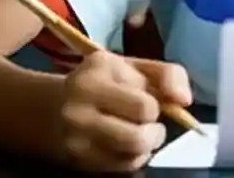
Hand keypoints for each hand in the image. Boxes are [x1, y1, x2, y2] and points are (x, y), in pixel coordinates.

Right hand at [58, 51, 192, 171]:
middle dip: (153, 131)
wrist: (48, 108)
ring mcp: (75, 135)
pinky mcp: (76, 159)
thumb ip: (168, 75)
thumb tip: (185, 101)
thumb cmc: (103, 83)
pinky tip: (126, 146)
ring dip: (146, 147)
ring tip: (142, 135)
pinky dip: (133, 158)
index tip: (149, 102)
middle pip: (138, 137)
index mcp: (97, 71)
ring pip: (131, 155)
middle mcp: (80, 104)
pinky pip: (121, 167)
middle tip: (150, 124)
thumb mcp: (133, 67)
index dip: (156, 107)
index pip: (145, 106)